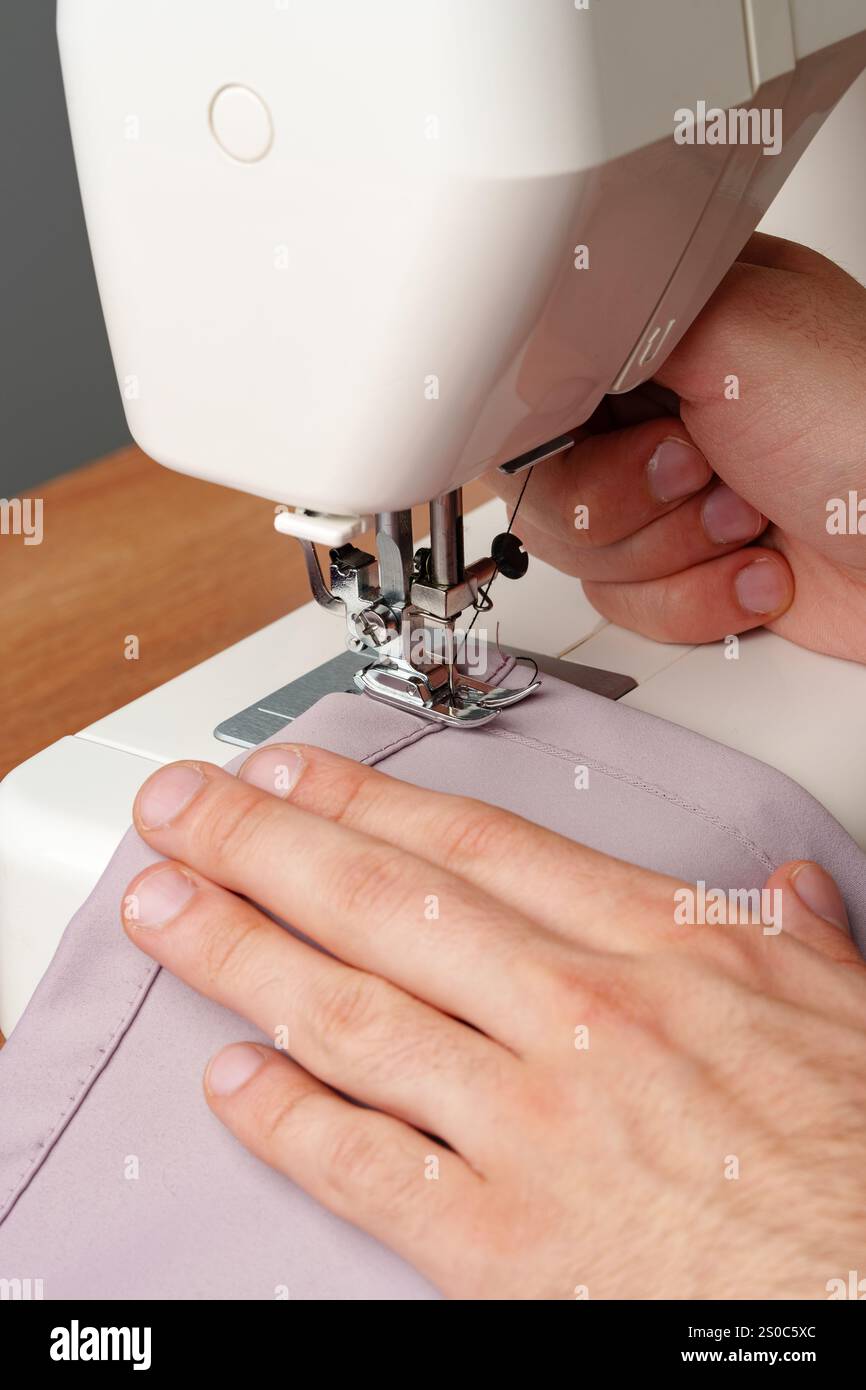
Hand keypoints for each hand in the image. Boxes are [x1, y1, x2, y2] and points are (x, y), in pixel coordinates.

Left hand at [122, 744, 865, 1298]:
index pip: (474, 848)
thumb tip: (784, 887)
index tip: (289, 771)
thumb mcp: (850, 1014)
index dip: (362, 800)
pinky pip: (367, 1167)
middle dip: (264, 845)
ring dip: (240, 955)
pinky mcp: (506, 1244)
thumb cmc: (862, 1164)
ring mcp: (534, 1128)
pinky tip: (230, 1083)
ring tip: (166, 909)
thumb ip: (797, 938)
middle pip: (384, 907)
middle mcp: (582, 1020)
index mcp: (661, 949)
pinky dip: (287, 1121)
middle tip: (183, 809)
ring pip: (351, 1017)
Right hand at [489, 233, 865, 661]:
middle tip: (700, 471)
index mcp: (667, 322)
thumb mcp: (738, 330)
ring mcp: (672, 493)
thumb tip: (527, 324)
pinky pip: (627, 602)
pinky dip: (698, 600)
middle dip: (625, 500)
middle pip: (545, 475)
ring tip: (748, 518)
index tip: (614, 425)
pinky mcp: (688, 566)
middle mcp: (661, 406)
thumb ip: (613, 313)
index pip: (537, 368)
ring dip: (671, 552)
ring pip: (580, 551)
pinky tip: (762, 567)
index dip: (552, 420)